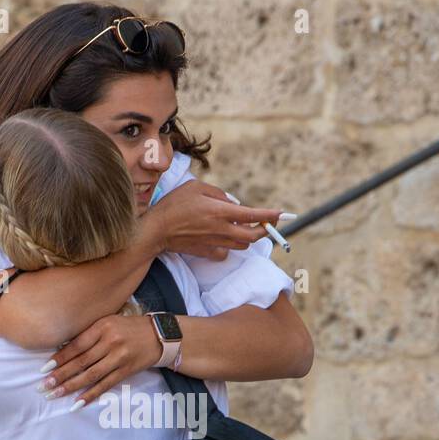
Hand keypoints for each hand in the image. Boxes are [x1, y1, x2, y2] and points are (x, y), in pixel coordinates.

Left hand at [39, 312, 163, 407]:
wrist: (159, 336)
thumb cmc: (129, 327)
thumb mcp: (108, 322)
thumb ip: (89, 334)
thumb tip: (63, 351)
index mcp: (102, 327)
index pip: (76, 345)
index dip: (59, 358)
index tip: (45, 369)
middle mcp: (110, 342)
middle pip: (81, 362)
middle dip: (60, 375)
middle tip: (44, 386)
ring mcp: (119, 358)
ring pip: (90, 375)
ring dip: (71, 387)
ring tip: (55, 394)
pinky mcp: (126, 371)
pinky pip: (105, 385)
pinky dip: (91, 395)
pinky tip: (77, 403)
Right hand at [146, 180, 281, 260]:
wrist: (157, 230)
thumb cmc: (174, 204)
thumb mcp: (196, 187)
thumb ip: (219, 193)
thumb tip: (232, 203)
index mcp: (220, 212)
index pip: (252, 216)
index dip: (269, 216)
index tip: (281, 214)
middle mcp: (221, 230)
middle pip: (253, 236)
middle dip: (264, 230)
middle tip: (267, 222)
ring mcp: (215, 243)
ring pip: (242, 245)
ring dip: (248, 237)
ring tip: (245, 227)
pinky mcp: (207, 252)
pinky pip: (226, 252)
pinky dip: (230, 246)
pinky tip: (224, 238)